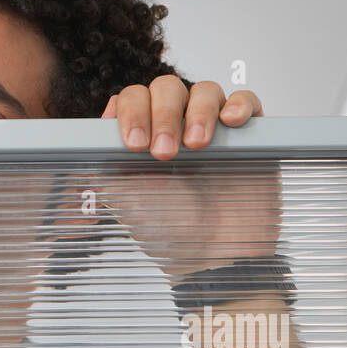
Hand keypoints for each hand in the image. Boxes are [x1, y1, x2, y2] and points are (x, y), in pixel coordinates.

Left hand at [98, 78, 276, 276]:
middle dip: (163, 114)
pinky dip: (240, 104)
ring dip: (198, 111)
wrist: (211, 260)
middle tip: (164, 154)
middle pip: (167, 87)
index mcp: (144, 133)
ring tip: (197, 146)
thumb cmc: (165, 230)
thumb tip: (98, 121)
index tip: (135, 145)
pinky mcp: (249, 137)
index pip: (134, 97)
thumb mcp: (119, 194)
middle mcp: (177, 125)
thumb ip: (102, 156)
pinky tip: (230, 122)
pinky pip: (248, 101)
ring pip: (206, 90)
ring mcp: (214, 129)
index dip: (132, 112)